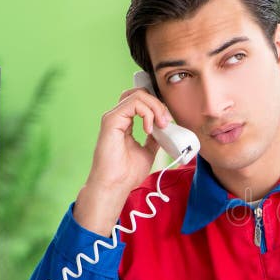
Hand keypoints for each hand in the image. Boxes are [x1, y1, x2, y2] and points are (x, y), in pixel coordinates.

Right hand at [73, 88, 172, 235]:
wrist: (115, 185)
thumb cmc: (126, 173)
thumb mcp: (148, 151)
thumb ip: (155, 138)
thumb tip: (166, 129)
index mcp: (125, 122)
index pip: (141, 101)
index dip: (157, 106)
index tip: (168, 122)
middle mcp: (118, 117)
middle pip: (140, 93)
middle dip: (158, 104)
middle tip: (166, 122)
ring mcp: (113, 117)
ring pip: (138, 95)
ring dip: (156, 108)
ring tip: (161, 125)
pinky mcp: (111, 121)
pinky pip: (133, 103)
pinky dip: (147, 113)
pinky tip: (150, 129)